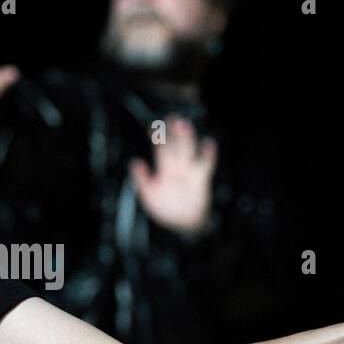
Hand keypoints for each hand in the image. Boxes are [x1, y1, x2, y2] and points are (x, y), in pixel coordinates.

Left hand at [129, 114, 217, 240]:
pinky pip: (205, 166)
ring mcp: (190, 173)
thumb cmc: (166, 209)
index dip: (157, 138)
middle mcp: (178, 168)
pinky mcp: (200, 180)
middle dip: (173, 133)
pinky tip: (208, 144)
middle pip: (175, 146)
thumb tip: (135, 162)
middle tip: (172, 118)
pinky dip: (208, 155)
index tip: (152, 127)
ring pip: (189, 151)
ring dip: (187, 139)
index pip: (161, 150)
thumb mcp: (149, 195)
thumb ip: (142, 179)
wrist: (183, 225)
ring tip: (185, 125)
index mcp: (165, 170)